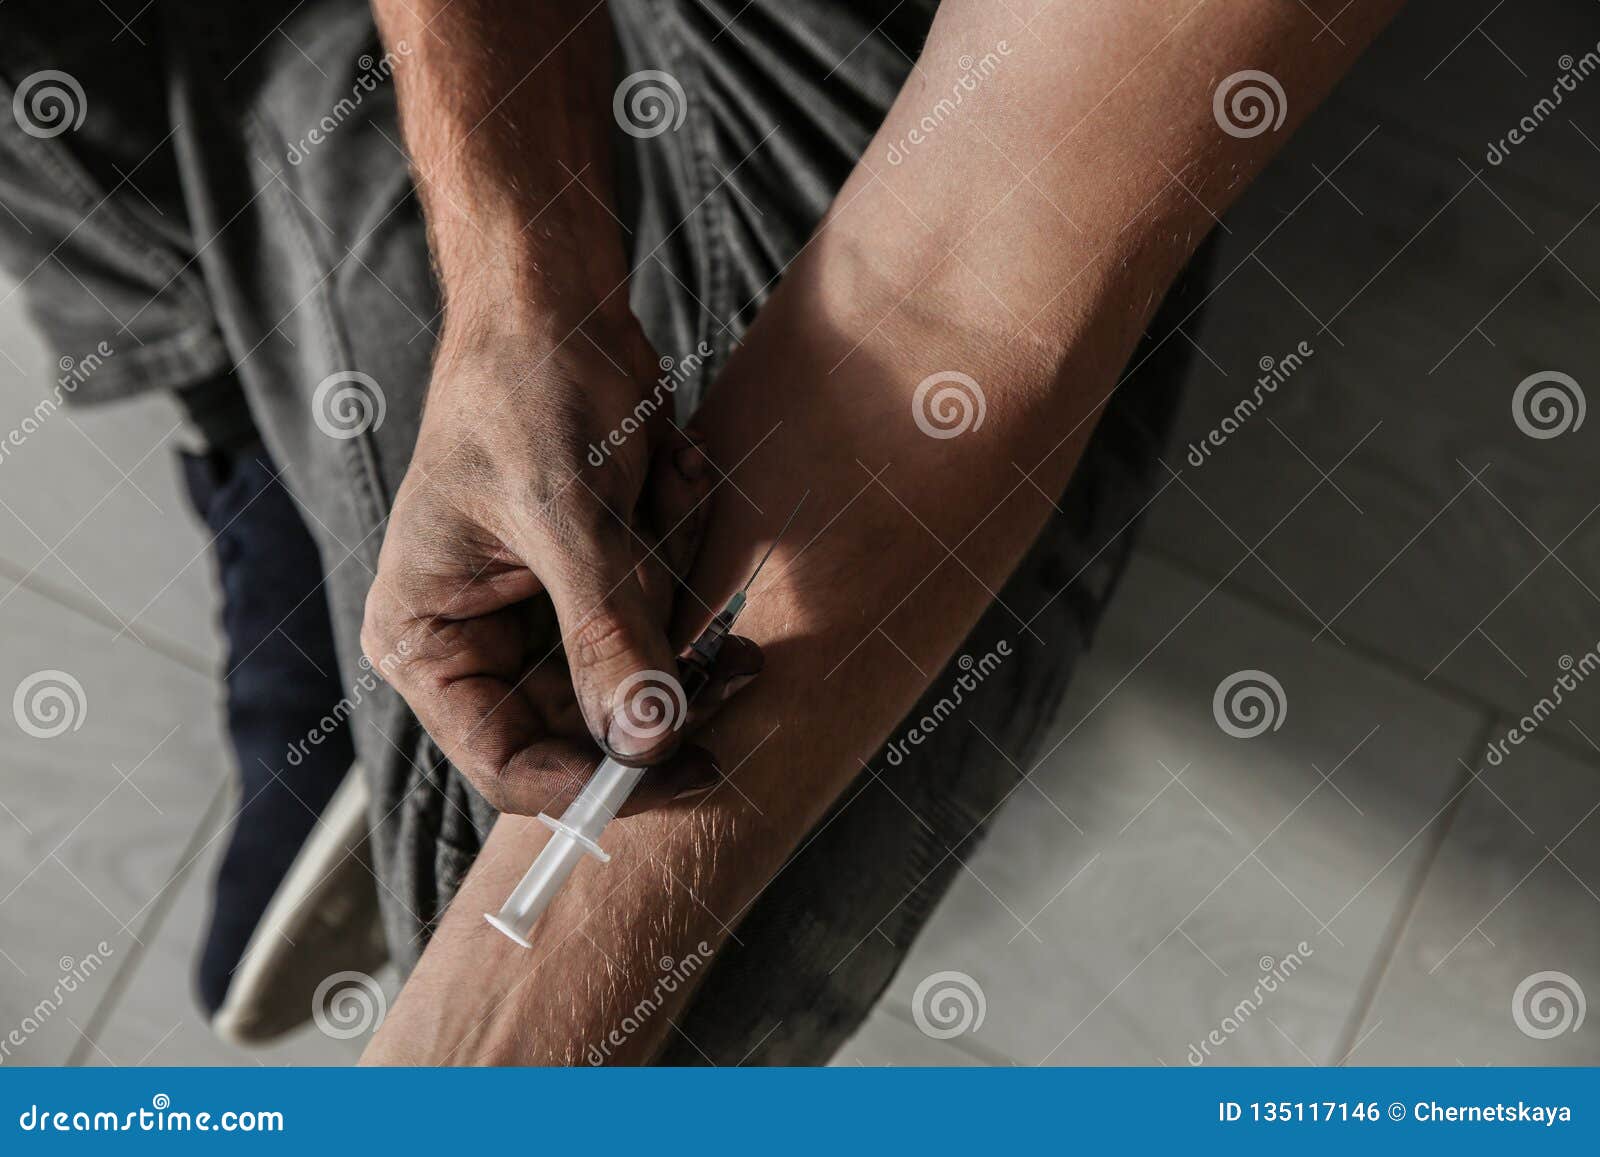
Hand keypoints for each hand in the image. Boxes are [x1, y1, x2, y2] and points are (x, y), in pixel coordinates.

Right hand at [361, 318, 762, 815]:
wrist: (560, 301)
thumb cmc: (528, 388)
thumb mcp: (567, 516)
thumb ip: (606, 636)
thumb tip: (644, 745)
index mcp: (427, 641)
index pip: (508, 763)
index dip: (595, 781)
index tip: (687, 766)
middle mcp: (479, 644)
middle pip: (589, 729)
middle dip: (667, 678)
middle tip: (739, 660)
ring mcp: (545, 615)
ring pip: (644, 671)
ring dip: (676, 589)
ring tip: (665, 490)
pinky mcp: (603, 582)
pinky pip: (668, 615)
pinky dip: (683, 551)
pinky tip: (670, 475)